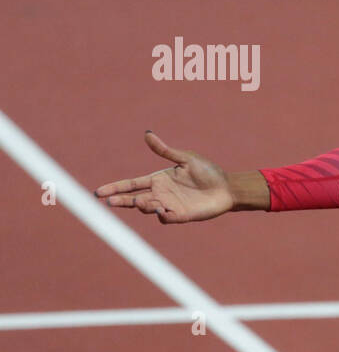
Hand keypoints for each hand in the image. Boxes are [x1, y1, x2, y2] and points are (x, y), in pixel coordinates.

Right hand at [95, 131, 234, 222]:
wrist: (227, 188)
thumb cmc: (208, 172)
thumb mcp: (185, 158)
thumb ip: (165, 150)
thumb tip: (147, 133)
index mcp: (158, 180)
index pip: (131, 184)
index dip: (115, 188)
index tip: (98, 193)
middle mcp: (160, 194)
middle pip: (134, 199)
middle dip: (121, 200)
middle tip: (109, 202)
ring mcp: (169, 206)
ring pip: (148, 208)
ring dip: (142, 205)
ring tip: (138, 201)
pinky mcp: (181, 215)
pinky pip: (166, 218)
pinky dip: (161, 215)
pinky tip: (160, 210)